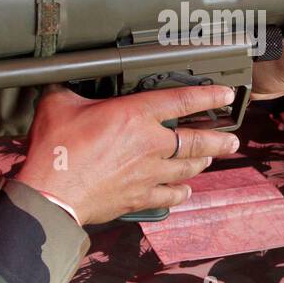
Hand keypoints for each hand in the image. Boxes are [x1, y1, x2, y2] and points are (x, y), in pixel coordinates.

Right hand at [14, 83, 238, 225]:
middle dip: (219, 139)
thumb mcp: (57, 104)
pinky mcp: (139, 197)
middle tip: (232, 139)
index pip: (182, 100)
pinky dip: (180, 193)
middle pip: (196, 141)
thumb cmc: (54, 150)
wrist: (51, 195)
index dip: (209, 96)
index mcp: (134, 115)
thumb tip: (64, 84)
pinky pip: (169, 195)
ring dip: (203, 163)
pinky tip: (185, 192)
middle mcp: (149, 144)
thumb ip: (69, 90)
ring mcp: (148, 174)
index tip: (226, 95)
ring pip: (188, 168)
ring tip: (210, 159)